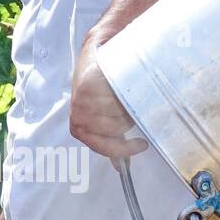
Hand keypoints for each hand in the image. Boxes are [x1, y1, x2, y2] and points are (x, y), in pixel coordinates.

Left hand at [69, 33, 149, 158]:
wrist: (97, 53)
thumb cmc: (100, 87)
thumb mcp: (102, 117)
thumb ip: (112, 141)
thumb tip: (120, 167)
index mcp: (79, 128)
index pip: (104, 147)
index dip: (125, 149)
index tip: (142, 144)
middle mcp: (78, 116)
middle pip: (116, 129)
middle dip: (128, 120)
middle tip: (130, 106)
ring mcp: (81, 101)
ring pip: (117, 113)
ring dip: (127, 105)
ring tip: (126, 94)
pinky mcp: (88, 86)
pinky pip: (115, 97)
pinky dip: (123, 91)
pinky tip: (123, 84)